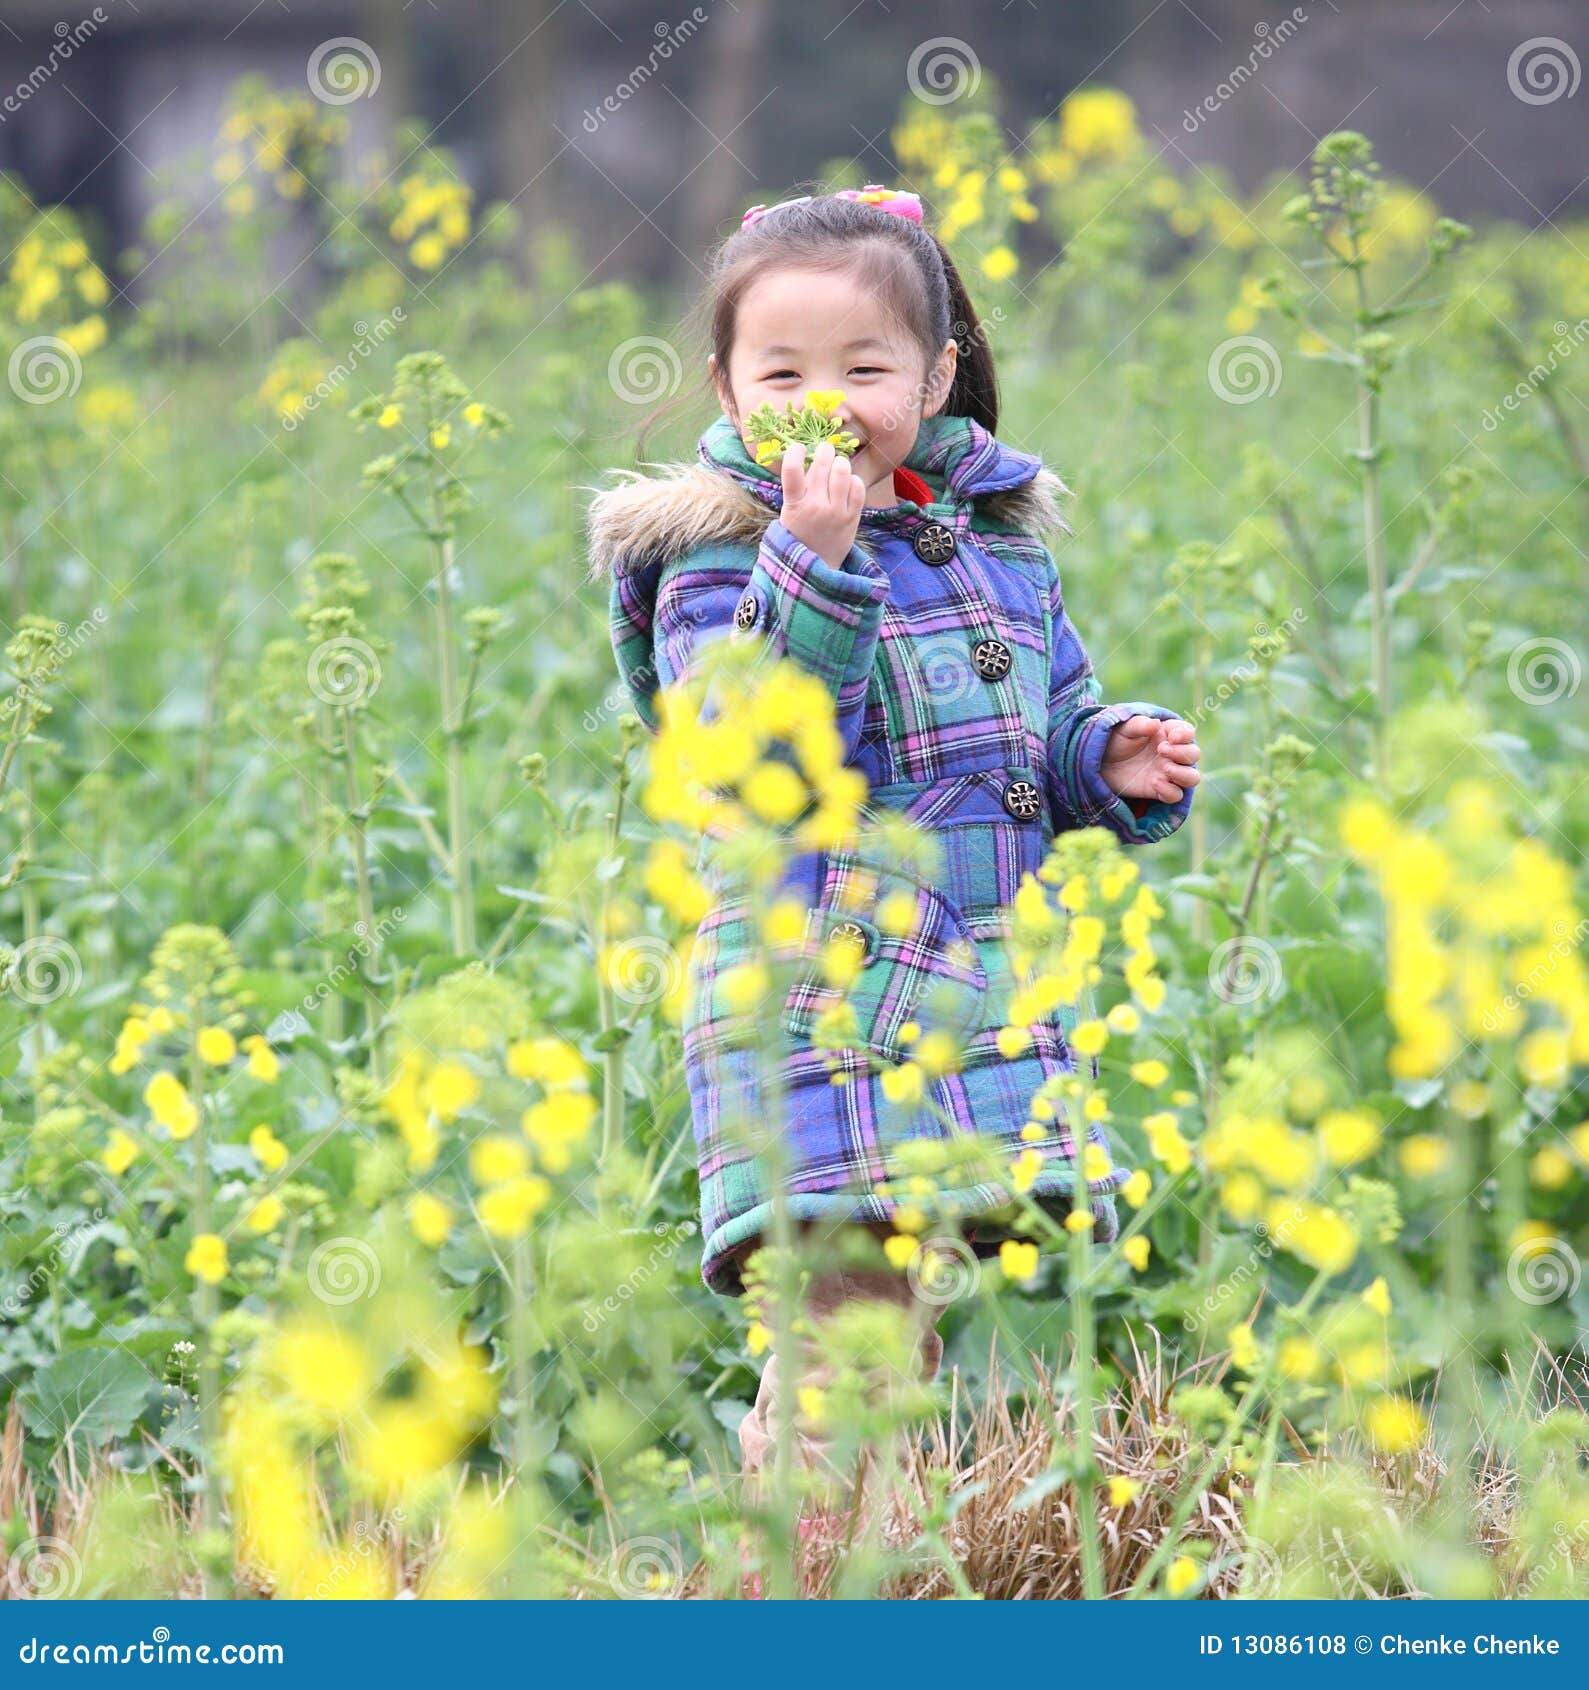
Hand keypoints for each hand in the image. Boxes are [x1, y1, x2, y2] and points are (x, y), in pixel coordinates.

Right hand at [779, 439, 864, 569]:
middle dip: (824, 451)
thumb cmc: (800, 534)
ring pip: (842, 470)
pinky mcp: (852, 518)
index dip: (795, 452)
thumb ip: (800, 488)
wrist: (815, 566)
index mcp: (794, 504)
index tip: (799, 448)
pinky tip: (848, 483)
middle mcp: (815, 506)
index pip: (792, 469)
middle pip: (822, 464)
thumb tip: (814, 458)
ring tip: (838, 465)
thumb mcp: (790, 513)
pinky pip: (858, 487)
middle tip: (825, 450)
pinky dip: (854, 480)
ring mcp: (836, 512)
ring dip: (840, 462)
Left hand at [1099, 715, 1200, 803]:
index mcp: (1168, 734)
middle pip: (1194, 755)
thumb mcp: (1124, 728)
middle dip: (1182, 753)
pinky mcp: (1159, 790)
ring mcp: (1167, 773)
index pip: (1188, 732)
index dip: (1185, 735)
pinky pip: (1175, 795)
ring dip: (1183, 774)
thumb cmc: (1114, 740)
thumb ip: (1140, 725)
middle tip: (1161, 751)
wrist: (1098, 763)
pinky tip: (1155, 783)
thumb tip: (1155, 724)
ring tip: (1165, 769)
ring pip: (1192, 778)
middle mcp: (1172, 754)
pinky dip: (1170, 791)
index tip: (1171, 738)